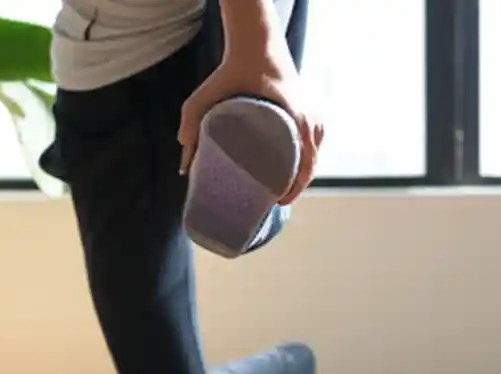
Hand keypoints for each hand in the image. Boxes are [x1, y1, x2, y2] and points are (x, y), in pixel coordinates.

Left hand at [178, 48, 324, 205]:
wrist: (258, 43)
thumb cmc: (232, 70)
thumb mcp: (206, 96)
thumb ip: (191, 125)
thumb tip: (184, 167)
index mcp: (294, 117)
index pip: (305, 162)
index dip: (295, 187)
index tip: (279, 202)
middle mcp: (309, 118)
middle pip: (311, 164)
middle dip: (297, 187)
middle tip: (276, 203)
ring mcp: (314, 115)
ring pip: (314, 155)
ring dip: (303, 175)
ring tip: (284, 192)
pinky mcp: (311, 112)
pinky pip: (315, 143)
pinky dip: (308, 159)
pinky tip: (298, 173)